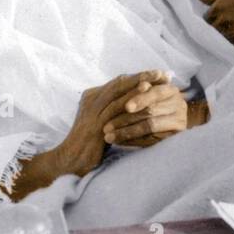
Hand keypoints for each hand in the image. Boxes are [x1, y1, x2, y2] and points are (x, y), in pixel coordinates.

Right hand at [11, 70, 171, 199]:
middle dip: (142, 75)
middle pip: (119, 83)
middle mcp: (91, 100)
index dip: (139, 77)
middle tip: (162, 72)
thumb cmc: (91, 145)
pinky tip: (145, 92)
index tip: (158, 75)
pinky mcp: (95, 123)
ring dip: (139, 82)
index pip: (118, 83)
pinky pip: (116, 107)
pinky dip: (132, 97)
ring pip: (118, 91)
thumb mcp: (104, 123)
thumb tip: (136, 104)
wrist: (71, 161)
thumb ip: (115, 112)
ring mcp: (92, 110)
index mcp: (92, 97)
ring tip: (157, 78)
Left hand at [101, 78, 191, 147]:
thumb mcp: (151, 91)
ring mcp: (178, 121)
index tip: (126, 107)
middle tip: (106, 126)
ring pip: (149, 126)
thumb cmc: (157, 102)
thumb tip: (128, 81)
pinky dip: (133, 141)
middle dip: (126, 118)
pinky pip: (151, 140)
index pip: (156, 93)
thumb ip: (139, 87)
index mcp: (170, 90)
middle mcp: (177, 104)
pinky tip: (119, 142)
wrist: (176, 117)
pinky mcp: (174, 136)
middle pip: (151, 111)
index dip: (141, 99)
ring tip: (109, 136)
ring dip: (126, 132)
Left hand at [199, 0, 233, 50]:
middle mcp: (223, 18)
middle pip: (210, 33)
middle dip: (217, 34)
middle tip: (231, 33)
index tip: (220, 27)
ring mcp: (233, 31)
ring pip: (221, 42)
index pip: (205, 21)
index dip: (213, 25)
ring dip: (227, 41)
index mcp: (219, 6)